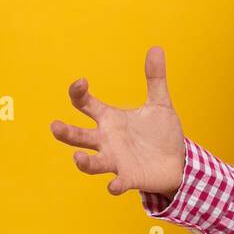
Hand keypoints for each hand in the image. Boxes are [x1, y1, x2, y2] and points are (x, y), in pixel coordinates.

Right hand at [50, 46, 186, 196]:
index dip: (78, 93)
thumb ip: (155, 78)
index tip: (81, 83)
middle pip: (78, 136)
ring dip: (83, 162)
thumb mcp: (160, 103)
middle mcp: (107, 140)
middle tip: (55, 126)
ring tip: (77, 158)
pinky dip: (114, 185)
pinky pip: (117, 183)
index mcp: (110, 119)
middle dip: (66, 132)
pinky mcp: (128, 177)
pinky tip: (113, 186)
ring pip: (91, 162)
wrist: (178, 161)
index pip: (85, 104)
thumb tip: (156, 48)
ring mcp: (115, 160)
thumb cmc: (161, 133)